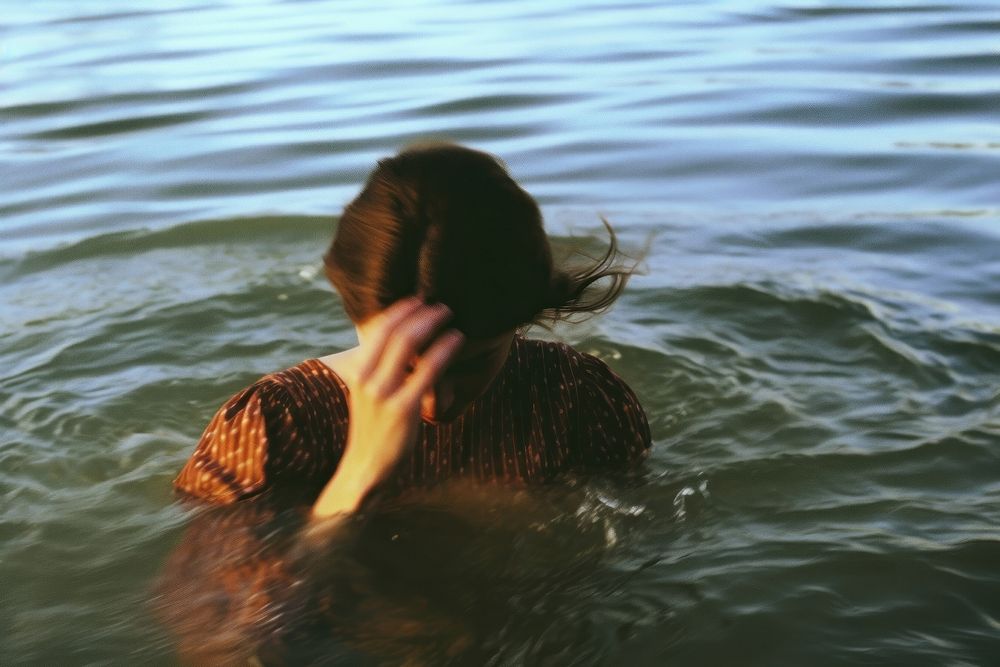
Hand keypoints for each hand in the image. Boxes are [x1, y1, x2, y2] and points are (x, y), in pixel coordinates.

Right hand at [312, 297, 463, 518]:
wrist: (365, 466)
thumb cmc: (373, 427)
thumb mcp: (369, 392)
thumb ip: (381, 368)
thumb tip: (402, 342)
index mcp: (358, 370)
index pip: (378, 328)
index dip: (400, 309)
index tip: (419, 299)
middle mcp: (367, 377)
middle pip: (394, 331)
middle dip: (420, 312)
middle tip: (441, 304)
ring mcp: (383, 393)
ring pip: (409, 345)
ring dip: (431, 323)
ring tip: (449, 315)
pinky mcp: (403, 409)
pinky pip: (427, 371)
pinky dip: (443, 350)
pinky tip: (456, 340)